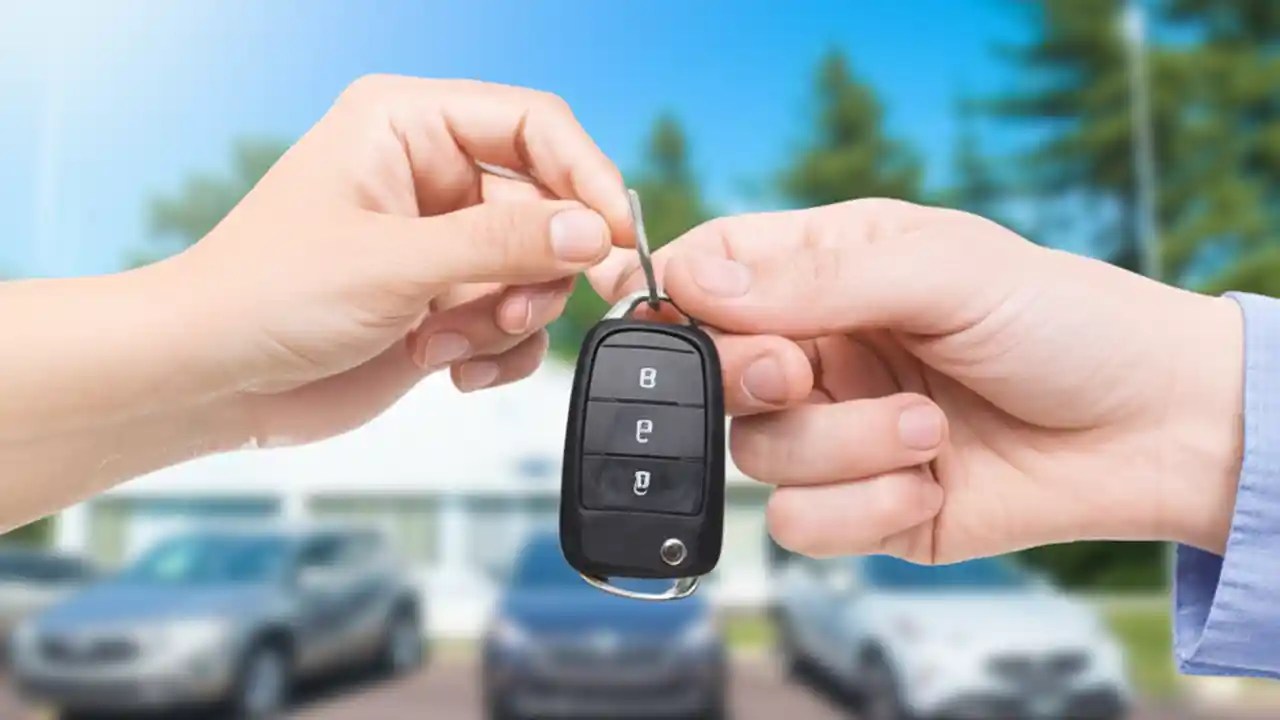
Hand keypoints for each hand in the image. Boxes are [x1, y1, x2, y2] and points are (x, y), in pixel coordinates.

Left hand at [163, 76, 631, 445]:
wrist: (211, 379)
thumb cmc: (265, 295)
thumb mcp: (394, 263)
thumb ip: (503, 242)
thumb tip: (594, 232)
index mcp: (408, 125)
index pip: (535, 125)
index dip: (586, 177)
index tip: (616, 237)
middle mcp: (431, 176)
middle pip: (548, 204)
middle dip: (538, 269)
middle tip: (518, 309)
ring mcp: (440, 243)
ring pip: (537, 270)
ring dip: (507, 318)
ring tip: (444, 343)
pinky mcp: (444, 301)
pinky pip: (515, 318)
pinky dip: (499, 350)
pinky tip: (449, 367)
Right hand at [592, 199, 1243, 561]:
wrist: (1152, 430)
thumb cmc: (1062, 322)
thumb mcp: (942, 270)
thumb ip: (814, 278)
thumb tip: (692, 279)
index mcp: (829, 270)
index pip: (710, 271)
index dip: (675, 296)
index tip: (672, 317)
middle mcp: (822, 350)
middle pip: (713, 375)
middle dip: (750, 379)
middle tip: (804, 371)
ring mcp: (840, 431)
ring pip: (756, 457)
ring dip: (840, 448)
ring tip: (928, 428)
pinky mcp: (865, 507)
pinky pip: (800, 525)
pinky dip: (860, 510)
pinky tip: (927, 485)